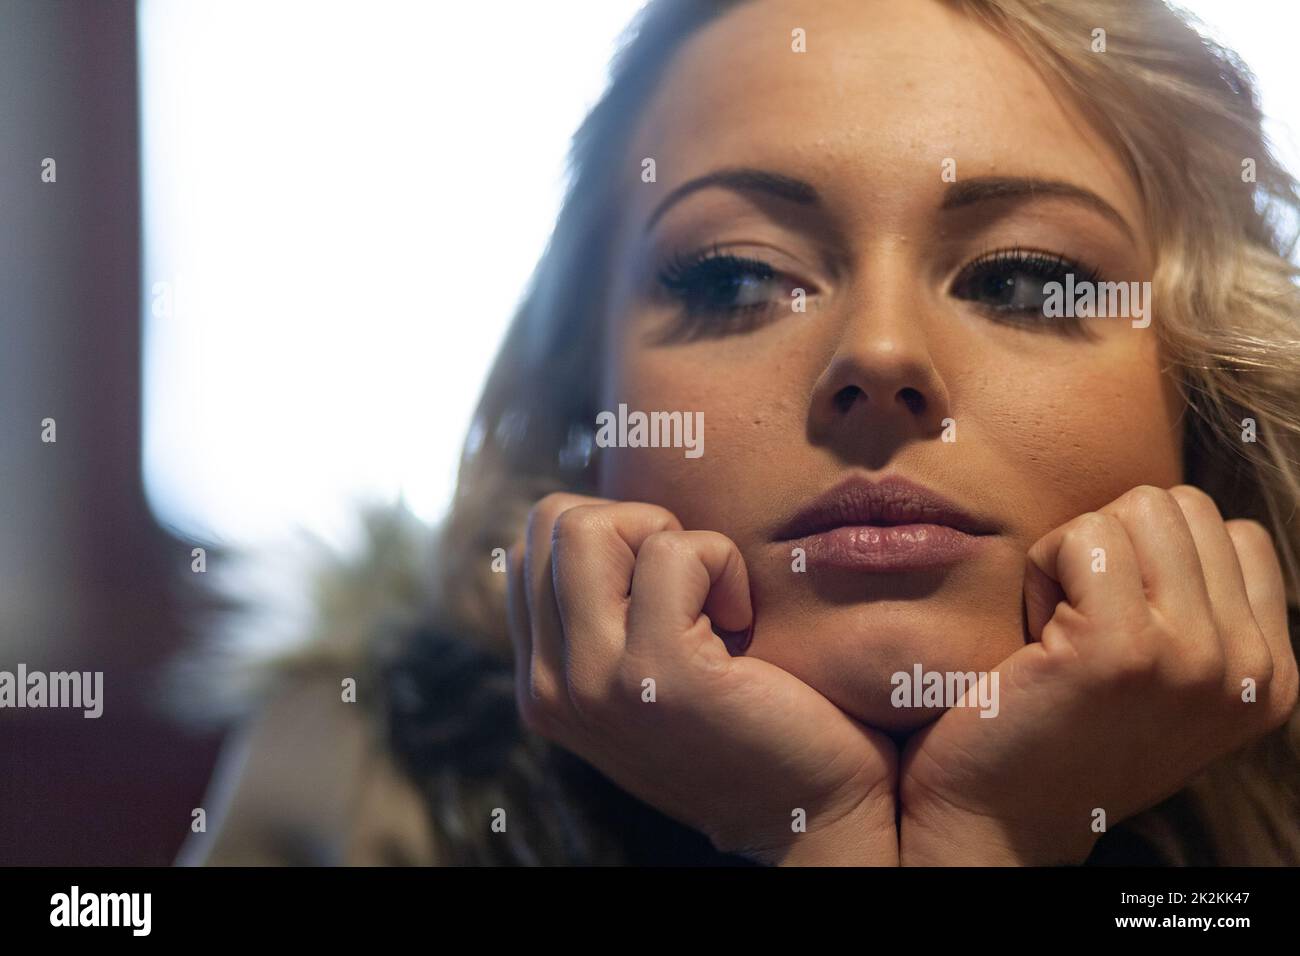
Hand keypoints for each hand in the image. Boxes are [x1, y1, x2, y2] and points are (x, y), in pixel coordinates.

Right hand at [507, 493, 898, 864]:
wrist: (807, 811)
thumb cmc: (740, 722)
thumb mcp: (641, 670)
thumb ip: (599, 613)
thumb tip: (598, 514)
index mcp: (539, 682)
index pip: (532, 544)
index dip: (612, 538)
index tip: (665, 591)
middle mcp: (548, 688)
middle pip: (554, 521)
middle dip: (635, 525)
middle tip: (689, 587)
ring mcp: (594, 682)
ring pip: (592, 526)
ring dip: (671, 540)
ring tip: (710, 602)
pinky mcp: (657, 672)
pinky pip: (674, 552)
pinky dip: (723, 564)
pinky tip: (743, 623)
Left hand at [898, 484, 1297, 864]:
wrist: (998, 817)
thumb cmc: (1060, 731)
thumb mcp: (1165, 678)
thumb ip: (1197, 607)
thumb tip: (1181, 513)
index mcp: (1269, 674)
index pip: (1231, 531)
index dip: (1152, 552)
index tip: (1114, 620)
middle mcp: (1248, 669)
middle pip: (1184, 507)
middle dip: (1116, 543)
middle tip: (1077, 621)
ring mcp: (1193, 658)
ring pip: (1140, 507)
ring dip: (1079, 552)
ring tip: (1058, 627)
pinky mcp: (1122, 648)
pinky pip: (1084, 534)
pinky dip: (1044, 566)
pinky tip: (1035, 633)